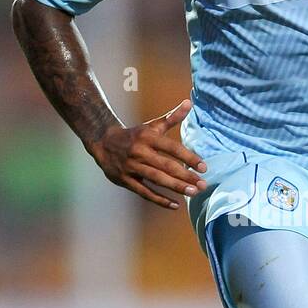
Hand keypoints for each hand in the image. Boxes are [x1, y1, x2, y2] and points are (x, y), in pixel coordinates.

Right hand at [89, 99, 207, 208]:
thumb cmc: (135, 135)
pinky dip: (160, 199)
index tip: (204, 167)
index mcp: (148, 137)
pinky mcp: (125, 180)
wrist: (103, 142)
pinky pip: (144, 192)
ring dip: (176, 187)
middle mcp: (140, 151)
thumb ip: (172, 117)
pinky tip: (175, 205)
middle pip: (166, 166)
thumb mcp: (152, 126)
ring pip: (157, 179)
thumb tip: (189, 103)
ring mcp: (132, 167)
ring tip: (193, 193)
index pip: (172, 148)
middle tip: (203, 185)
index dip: (188, 157)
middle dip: (186, 176)